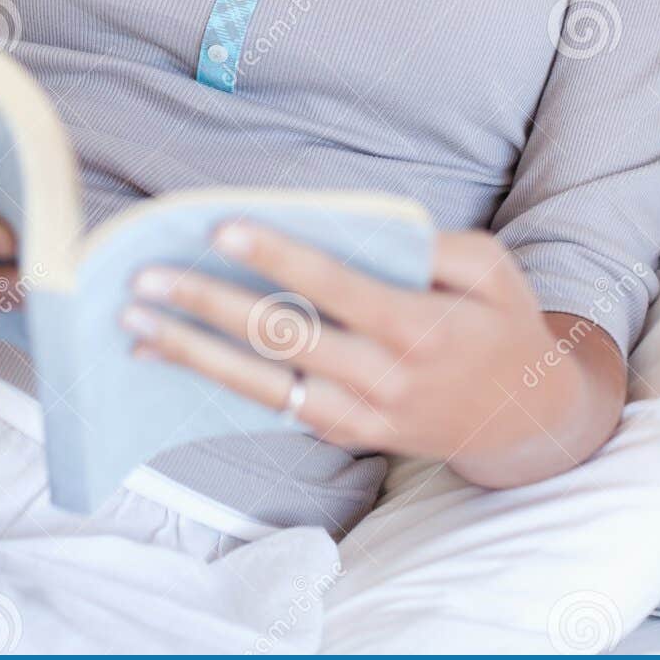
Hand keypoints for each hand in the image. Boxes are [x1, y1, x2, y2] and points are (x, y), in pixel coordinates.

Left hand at [120, 219, 621, 480]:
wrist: (524, 419)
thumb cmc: (501, 324)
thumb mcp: (492, 270)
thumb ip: (434, 245)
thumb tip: (359, 224)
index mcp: (417, 325)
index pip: (333, 287)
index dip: (277, 258)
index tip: (221, 228)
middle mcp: (382, 377)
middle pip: (282, 339)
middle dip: (208, 306)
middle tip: (147, 280)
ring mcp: (360, 415)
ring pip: (263, 385)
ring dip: (193, 354)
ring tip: (134, 325)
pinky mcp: (344, 435)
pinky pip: (272, 407)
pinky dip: (215, 383)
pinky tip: (165, 357)